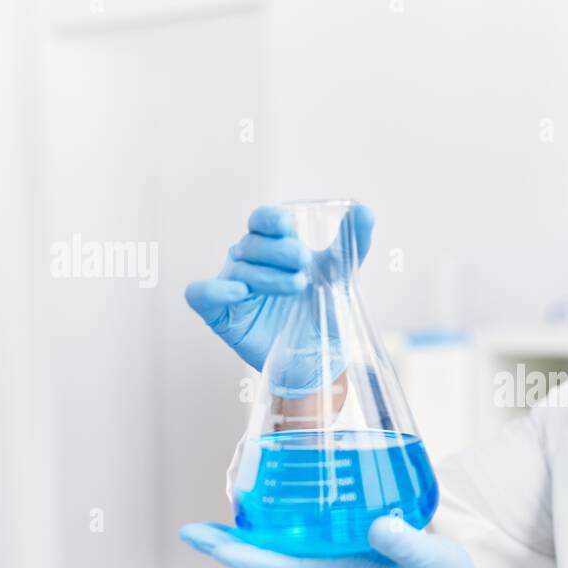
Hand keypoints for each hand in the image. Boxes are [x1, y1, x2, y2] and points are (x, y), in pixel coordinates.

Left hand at [179, 515, 501, 567]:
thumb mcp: (427, 559)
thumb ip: (404, 542)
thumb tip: (375, 526)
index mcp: (339, 566)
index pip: (275, 561)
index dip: (236, 551)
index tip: (202, 540)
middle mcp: (330, 559)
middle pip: (268, 551)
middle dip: (231, 542)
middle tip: (193, 528)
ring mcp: (339, 549)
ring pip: (285, 538)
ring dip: (254, 526)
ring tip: (228, 503)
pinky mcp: (354, 537)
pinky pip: (311, 525)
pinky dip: (289, 512)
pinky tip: (287, 491)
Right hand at [185, 204, 374, 371]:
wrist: (318, 357)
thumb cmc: (322, 310)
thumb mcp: (341, 277)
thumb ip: (352, 244)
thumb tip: (366, 210)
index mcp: (272, 245)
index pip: (263, 220)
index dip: (272, 219)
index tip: (290, 226)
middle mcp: (247, 260)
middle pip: (252, 243)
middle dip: (279, 250)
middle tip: (304, 263)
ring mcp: (230, 285)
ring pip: (238, 269)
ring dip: (268, 276)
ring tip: (298, 286)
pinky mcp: (218, 313)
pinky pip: (201, 294)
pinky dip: (214, 289)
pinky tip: (238, 293)